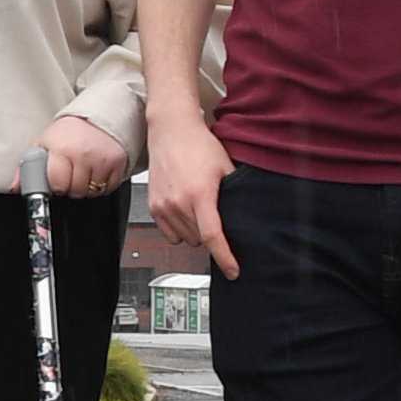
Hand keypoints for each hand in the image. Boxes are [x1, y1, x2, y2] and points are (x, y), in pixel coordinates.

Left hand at [37, 115, 130, 197]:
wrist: (98, 116)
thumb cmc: (69, 131)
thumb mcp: (45, 143)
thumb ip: (28, 167)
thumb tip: (14, 187)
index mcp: (61, 149)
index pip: (57, 184)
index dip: (56, 185)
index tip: (57, 180)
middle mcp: (83, 155)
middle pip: (75, 191)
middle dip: (71, 187)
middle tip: (70, 173)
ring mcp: (102, 160)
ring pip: (92, 192)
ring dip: (86, 187)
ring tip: (83, 170)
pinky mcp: (118, 163)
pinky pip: (109, 188)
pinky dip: (102, 185)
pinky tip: (96, 171)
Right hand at [146, 109, 242, 280]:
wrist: (171, 130)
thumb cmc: (199, 145)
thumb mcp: (226, 168)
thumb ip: (234, 195)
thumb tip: (246, 217)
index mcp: (200, 194)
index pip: (214, 237)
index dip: (225, 258)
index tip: (233, 271)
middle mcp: (178, 203)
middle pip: (201, 240)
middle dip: (211, 234)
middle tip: (214, 213)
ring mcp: (163, 205)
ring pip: (186, 238)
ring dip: (195, 231)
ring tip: (199, 207)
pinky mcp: (154, 205)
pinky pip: (170, 233)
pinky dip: (180, 228)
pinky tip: (185, 211)